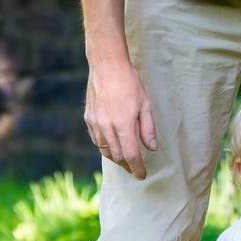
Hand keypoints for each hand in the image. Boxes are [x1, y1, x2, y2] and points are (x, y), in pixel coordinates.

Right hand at [84, 58, 156, 179]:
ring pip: (105, 150)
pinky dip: (105, 146)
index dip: (137, 168)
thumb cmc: (130, 83)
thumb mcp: (145, 104)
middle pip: (117, 157)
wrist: (106, 65)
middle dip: (127, 166)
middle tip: (135, 169)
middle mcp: (107, 127)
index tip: (142, 175)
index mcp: (123, 125)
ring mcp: (96, 123)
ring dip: (116, 158)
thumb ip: (148, 129)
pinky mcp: (88, 118)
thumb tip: (152, 148)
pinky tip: (113, 145)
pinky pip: (96, 140)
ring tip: (125, 160)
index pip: (131, 156)